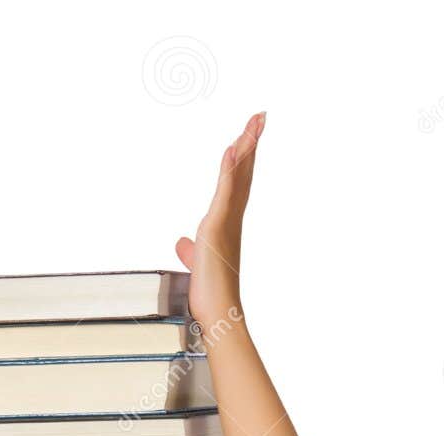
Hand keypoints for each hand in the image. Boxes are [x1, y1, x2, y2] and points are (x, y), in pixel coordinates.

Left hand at [175, 111, 263, 332]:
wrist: (218, 312)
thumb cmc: (210, 292)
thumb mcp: (195, 262)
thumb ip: (191, 249)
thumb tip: (183, 243)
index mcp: (227, 223)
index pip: (237, 183)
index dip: (244, 158)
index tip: (249, 135)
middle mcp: (232, 218)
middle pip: (244, 172)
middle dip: (251, 142)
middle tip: (260, 116)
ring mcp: (226, 220)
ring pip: (239, 175)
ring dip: (246, 146)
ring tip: (254, 121)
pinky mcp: (216, 227)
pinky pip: (225, 191)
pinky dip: (229, 169)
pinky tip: (232, 148)